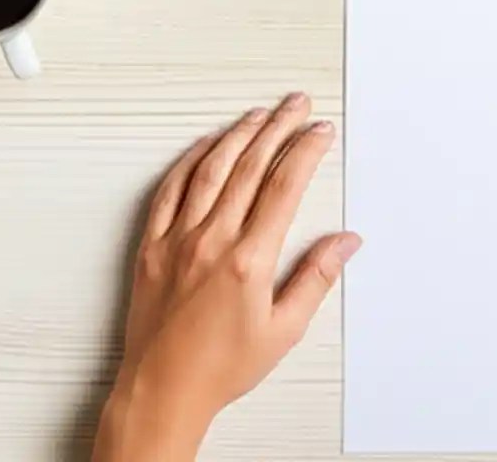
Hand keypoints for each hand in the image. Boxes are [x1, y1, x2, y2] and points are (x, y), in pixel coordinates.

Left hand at [93, 93, 360, 461]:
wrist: (163, 390)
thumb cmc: (221, 367)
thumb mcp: (284, 329)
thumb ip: (315, 278)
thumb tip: (344, 243)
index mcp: (248, 260)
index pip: (284, 187)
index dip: (305, 152)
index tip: (319, 132)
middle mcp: (211, 241)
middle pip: (250, 167)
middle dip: (278, 128)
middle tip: (297, 106)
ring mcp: (178, 240)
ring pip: (210, 170)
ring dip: (238, 135)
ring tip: (259, 114)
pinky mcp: (152, 247)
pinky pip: (170, 190)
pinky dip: (190, 161)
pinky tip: (205, 146)